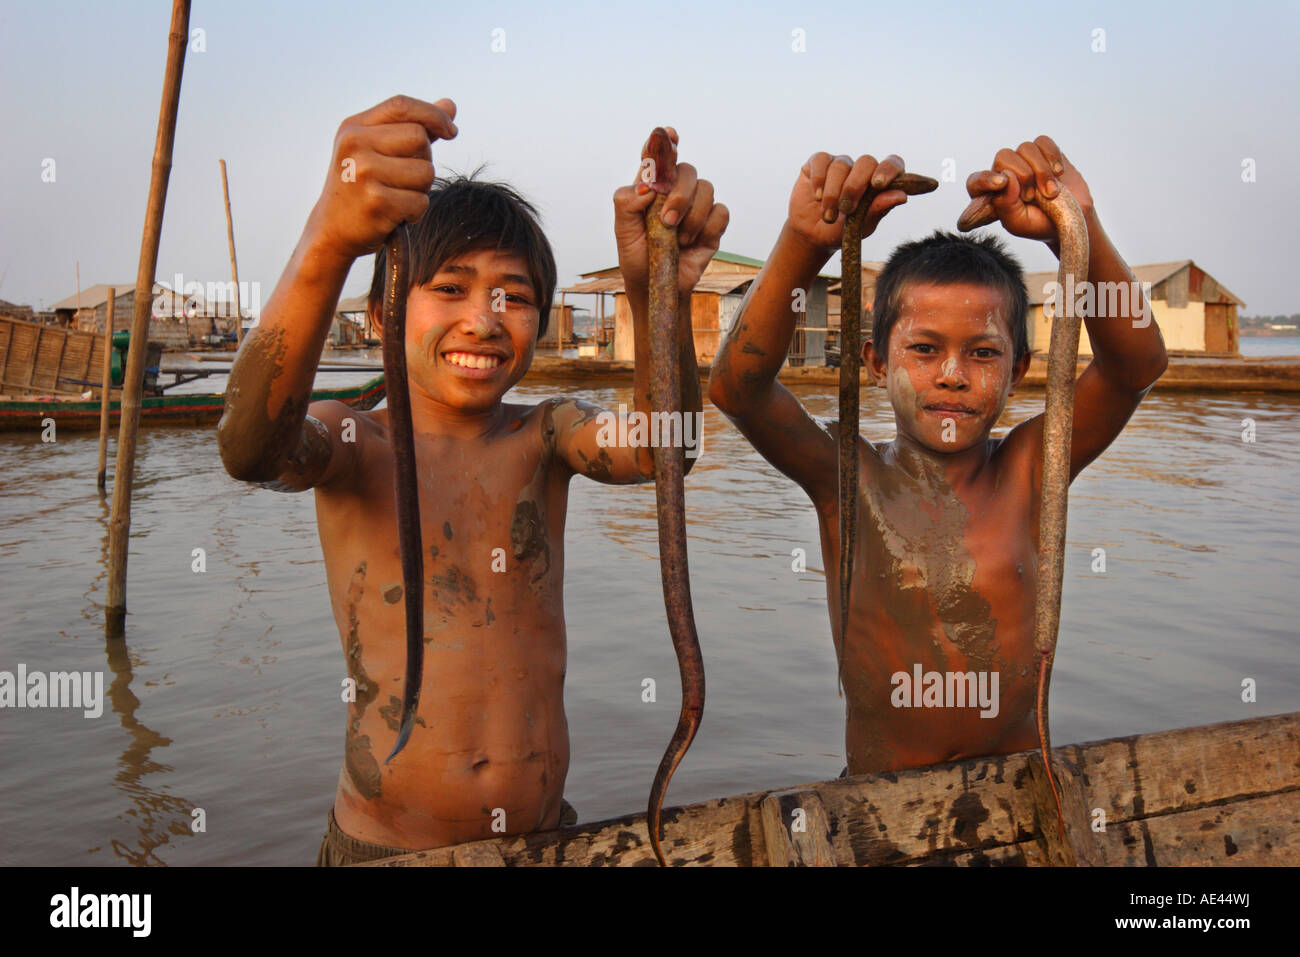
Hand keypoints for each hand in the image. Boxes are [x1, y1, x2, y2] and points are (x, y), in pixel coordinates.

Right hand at [305, 95, 456, 260]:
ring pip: (426, 172)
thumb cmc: (360, 187)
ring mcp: (363, 173)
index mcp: (354, 128)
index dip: (433, 114)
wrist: (331, 231)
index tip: (451, 131)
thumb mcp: (376, 150)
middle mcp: (355, 145)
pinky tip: (395, 215)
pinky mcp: (376, 202)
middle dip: (424, 160)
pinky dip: (415, 212)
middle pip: (419, 138)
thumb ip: (412, 127)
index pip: (402, 105)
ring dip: (420, 190)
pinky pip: (420, 201)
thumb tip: (450, 106)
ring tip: (396, 197)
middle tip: (403, 179)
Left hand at [613, 128, 729, 297]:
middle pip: (687, 170)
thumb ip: (626, 202)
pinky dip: (708, 226)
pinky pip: (721, 211)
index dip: (665, 142)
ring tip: (678, 238)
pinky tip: (693, 242)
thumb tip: (647, 186)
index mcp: (651, 188)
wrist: (657, 288)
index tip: (669, 135)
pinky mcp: (713, 224)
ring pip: (707, 188)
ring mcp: (696, 207)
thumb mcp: (622, 230)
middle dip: (680, 193)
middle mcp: (675, 192)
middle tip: (667, 221)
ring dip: (693, 215)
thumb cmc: (637, 258)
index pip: (659, 156)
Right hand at [787, 152, 907, 251]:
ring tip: (828, 215)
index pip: (893, 164)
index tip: (878, 184)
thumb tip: (901, 196)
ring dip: (833, 193)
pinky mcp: (818, 162)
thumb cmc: (842, 231)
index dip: (888, 169)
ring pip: (840, 165)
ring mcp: (840, 163)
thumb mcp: (861, 226)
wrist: (813, 236)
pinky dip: (818, 179)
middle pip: (866, 162)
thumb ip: (879, 209)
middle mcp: (862, 169)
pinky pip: (821, 161)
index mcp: (879, 181)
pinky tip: (817, 197)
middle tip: (847, 209)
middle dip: (855, 186)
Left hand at [964, 135, 1094, 244]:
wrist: (1071, 220)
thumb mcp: (1019, 223)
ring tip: (1050, 192)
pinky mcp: (1045, 152)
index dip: (985, 179)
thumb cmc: (1039, 224)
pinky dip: (1052, 156)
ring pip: (1025, 148)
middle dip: (1023, 176)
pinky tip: (1058, 173)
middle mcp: (1006, 174)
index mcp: (993, 194)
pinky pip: (1043, 142)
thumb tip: (1007, 177)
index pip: (976, 181)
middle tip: (1032, 196)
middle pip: (1003, 157)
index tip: (1000, 183)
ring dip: (1041, 172)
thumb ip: (1005, 204)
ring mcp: (1025, 161)